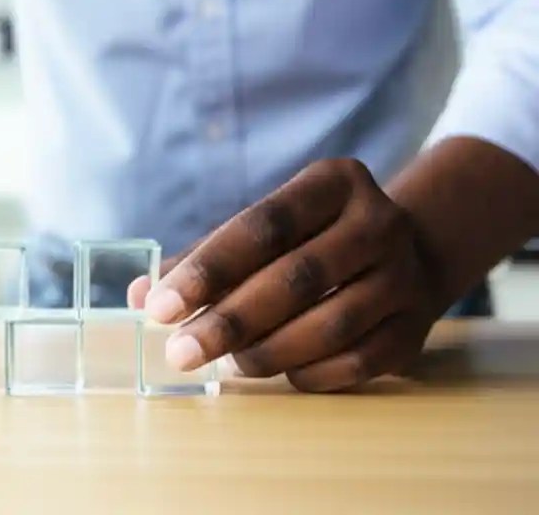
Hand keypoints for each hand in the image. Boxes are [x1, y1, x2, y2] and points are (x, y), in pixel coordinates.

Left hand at [127, 158, 447, 391]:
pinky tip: (276, 372)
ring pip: (332, 324)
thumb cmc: (309, 240)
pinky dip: (309, 373)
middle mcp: (379, 222)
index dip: (208, 269)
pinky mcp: (417, 326)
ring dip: (267, 352)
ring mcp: (405, 275)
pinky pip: (358, 362)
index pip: (263, 226)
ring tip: (224, 364)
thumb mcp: (262, 230)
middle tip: (180, 352)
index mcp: (333, 184)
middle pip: (297, 277)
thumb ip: (201, 258)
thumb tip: (139, 294)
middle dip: (230, 321)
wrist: (411, 252)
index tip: (159, 307)